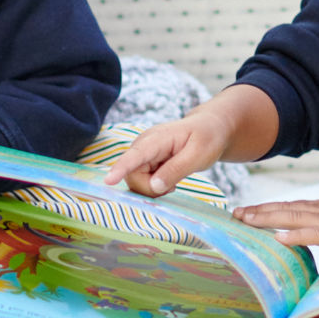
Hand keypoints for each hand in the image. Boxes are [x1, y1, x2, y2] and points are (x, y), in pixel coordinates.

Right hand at [107, 108, 235, 195]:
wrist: (210, 128)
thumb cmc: (207, 138)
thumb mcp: (198, 155)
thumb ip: (176, 170)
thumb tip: (154, 186)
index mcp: (157, 139)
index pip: (135, 155)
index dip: (121, 169)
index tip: (108, 181)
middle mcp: (144, 145)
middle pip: (133, 175)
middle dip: (149, 189)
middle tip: (172, 188)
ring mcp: (143, 154)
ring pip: (135, 181)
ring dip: (152, 189)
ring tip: (173, 182)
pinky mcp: (145, 162)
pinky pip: (141, 181)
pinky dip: (154, 186)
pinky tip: (168, 180)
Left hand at [235, 180, 318, 251]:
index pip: (291, 207)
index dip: (268, 209)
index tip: (247, 211)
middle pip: (284, 209)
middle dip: (258, 213)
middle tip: (234, 214)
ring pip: (292, 218)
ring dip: (267, 219)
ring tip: (245, 220)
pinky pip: (314, 234)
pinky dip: (295, 236)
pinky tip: (279, 238)